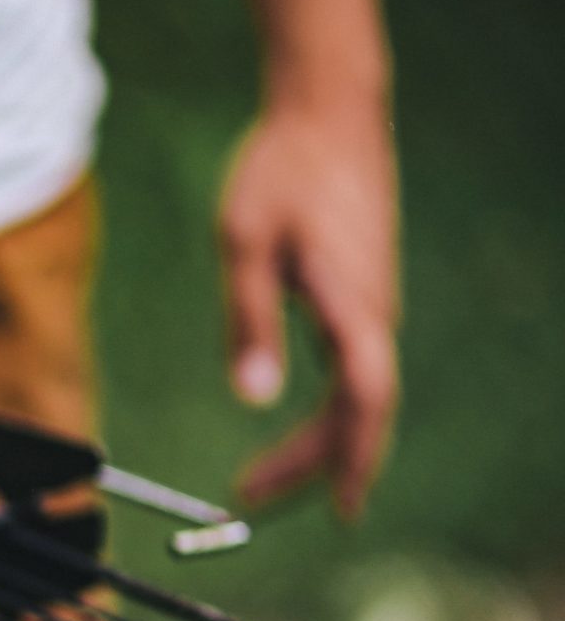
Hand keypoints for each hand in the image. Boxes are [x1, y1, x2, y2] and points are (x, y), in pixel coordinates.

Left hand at [219, 98, 400, 518]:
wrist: (328, 111)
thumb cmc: (281, 170)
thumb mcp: (245, 243)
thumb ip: (248, 320)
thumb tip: (250, 397)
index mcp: (353, 305)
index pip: (363, 404)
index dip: (352, 460)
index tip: (338, 509)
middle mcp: (375, 311)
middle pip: (358, 411)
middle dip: (314, 464)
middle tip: (251, 499)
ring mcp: (373, 303)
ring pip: (357, 393)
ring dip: (317, 442)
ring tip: (260, 479)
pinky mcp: (361, 293)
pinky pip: (354, 370)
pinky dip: (328, 409)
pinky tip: (298, 426)